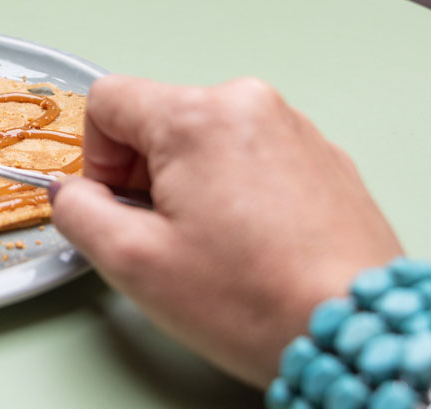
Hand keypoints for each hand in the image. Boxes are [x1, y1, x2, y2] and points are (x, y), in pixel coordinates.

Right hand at [49, 76, 400, 387]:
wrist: (356, 331)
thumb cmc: (255, 298)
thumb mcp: (133, 263)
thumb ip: (78, 213)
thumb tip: (74, 194)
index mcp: (198, 115)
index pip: (109, 100)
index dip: (97, 156)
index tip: (120, 203)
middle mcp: (250, 103)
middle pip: (161, 118)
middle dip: (149, 174)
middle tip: (170, 237)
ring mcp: (295, 128)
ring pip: (209, 139)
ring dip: (196, 184)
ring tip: (220, 247)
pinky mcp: (326, 158)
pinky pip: (256, 157)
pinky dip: (241, 193)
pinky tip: (255, 246)